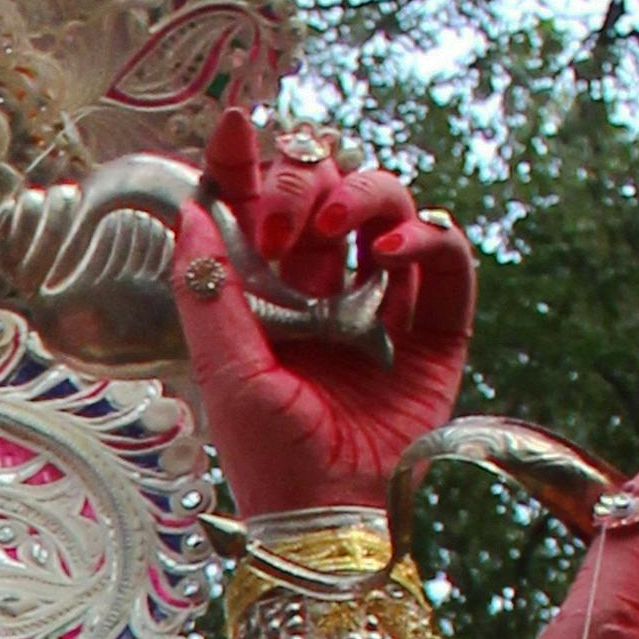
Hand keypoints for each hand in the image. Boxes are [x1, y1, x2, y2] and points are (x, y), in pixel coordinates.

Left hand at [171, 109, 475, 514]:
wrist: (329, 517)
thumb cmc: (267, 457)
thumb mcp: (224, 372)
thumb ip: (206, 291)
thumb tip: (188, 206)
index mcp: (266, 294)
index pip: (260, 205)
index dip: (250, 159)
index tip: (236, 120)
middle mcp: (325, 290)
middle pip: (329, 192)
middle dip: (307, 181)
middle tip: (286, 223)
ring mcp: (384, 306)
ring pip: (390, 210)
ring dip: (366, 197)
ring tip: (338, 231)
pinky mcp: (437, 333)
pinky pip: (450, 265)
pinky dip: (430, 240)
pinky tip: (395, 252)